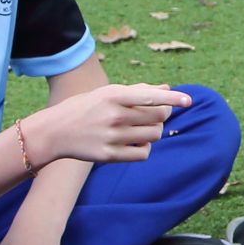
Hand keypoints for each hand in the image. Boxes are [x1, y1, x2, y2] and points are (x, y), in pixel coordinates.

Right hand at [27, 82, 190, 166]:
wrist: (55, 131)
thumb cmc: (86, 107)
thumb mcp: (108, 93)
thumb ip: (138, 90)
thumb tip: (167, 89)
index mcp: (114, 96)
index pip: (150, 97)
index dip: (172, 99)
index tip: (188, 101)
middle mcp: (114, 115)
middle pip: (158, 118)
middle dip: (164, 116)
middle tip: (158, 115)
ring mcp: (112, 136)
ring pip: (154, 135)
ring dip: (155, 132)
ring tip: (142, 129)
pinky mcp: (109, 155)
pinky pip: (143, 153)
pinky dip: (146, 148)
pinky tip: (137, 142)